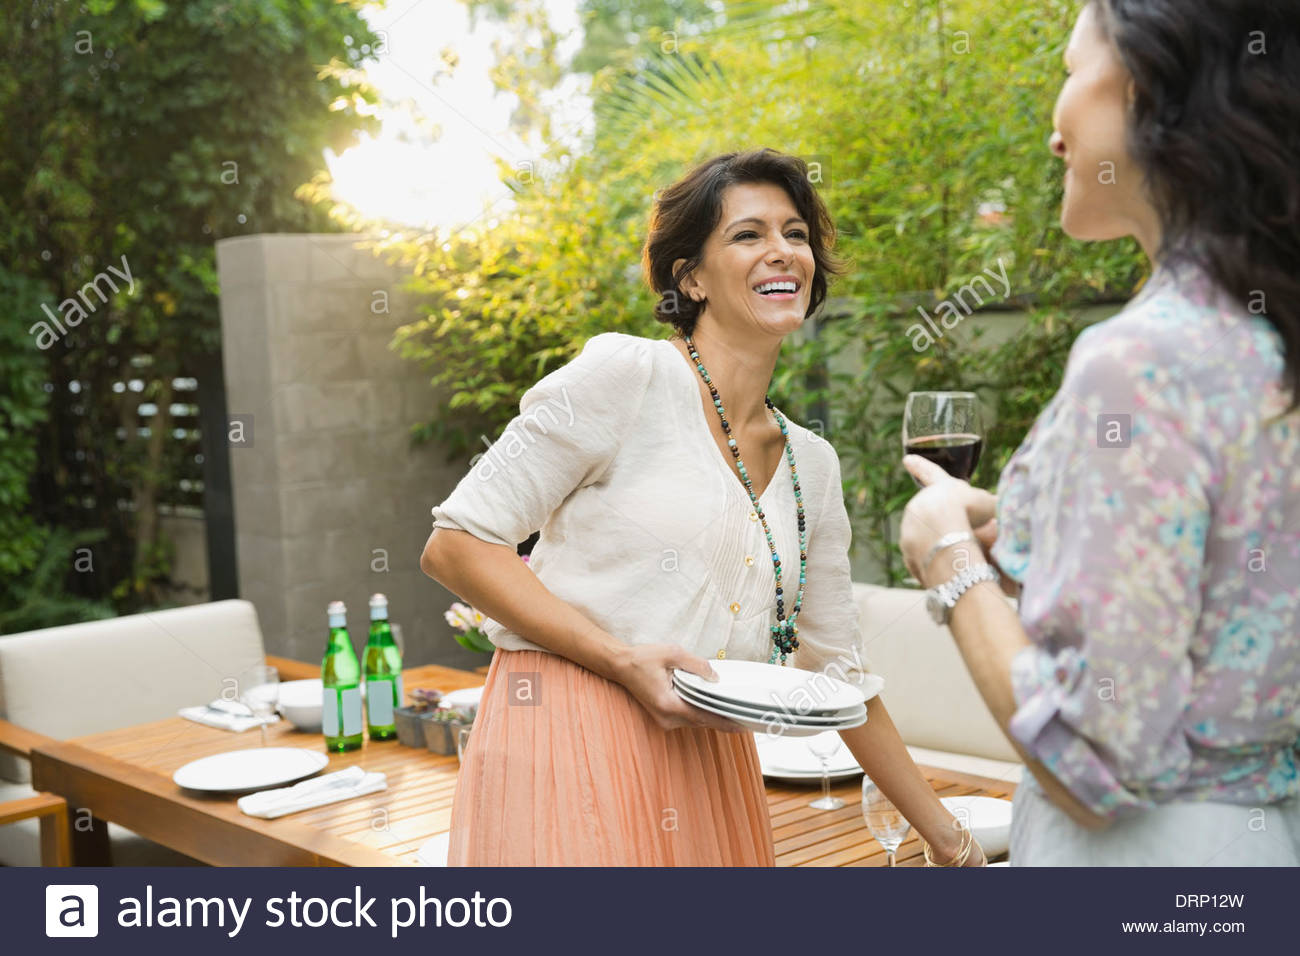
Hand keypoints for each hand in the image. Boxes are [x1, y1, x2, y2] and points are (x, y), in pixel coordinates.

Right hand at [613, 644, 748, 733]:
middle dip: (723, 720)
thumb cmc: (642, 659)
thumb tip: (715, 677)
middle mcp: (667, 717)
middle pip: (702, 721)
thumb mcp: (672, 653)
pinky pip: (688, 717)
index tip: (742, 725)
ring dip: (712, 716)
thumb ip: (697, 665)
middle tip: (745, 718)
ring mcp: (664, 720)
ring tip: (734, 712)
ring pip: (695, 721)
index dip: (725, 722)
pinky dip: (701, 713)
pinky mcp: (664, 717)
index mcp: (668, 704)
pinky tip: (713, 707)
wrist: (621, 665)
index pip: (703, 716)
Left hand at [899, 455, 997, 585]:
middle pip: (933, 512)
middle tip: (960, 532)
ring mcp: (910, 527)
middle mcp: (920, 504)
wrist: (942, 531)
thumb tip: (1007, 513)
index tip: (906, 459)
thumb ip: (995, 507)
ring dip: (941, 544)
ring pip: (927, 537)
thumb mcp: (989, 504)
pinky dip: (934, 562)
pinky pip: (923, 558)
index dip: (921, 466)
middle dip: (945, 522)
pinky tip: (948, 569)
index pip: (931, 473)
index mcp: (940, 487)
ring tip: (960, 554)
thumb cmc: (970, 510)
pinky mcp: (907, 550)